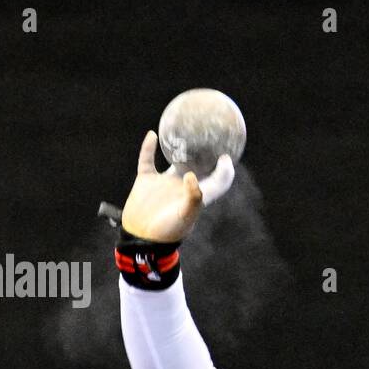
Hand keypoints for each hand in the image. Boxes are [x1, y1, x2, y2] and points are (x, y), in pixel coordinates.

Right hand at [120, 130, 235, 242]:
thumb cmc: (168, 231)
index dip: (225, 171)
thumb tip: (191, 175)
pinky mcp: (146, 180)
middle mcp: (183, 186)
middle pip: (198, 165)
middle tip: (209, 135)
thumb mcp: (185, 216)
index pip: (217, 181)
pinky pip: (147, 160)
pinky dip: (149, 148)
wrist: (142, 238)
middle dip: (205, 153)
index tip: (226, 157)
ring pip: (173, 159)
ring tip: (182, 129)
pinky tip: (152, 135)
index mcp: (197, 196)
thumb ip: (192, 197)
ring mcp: (164, 182)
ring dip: (177, 146)